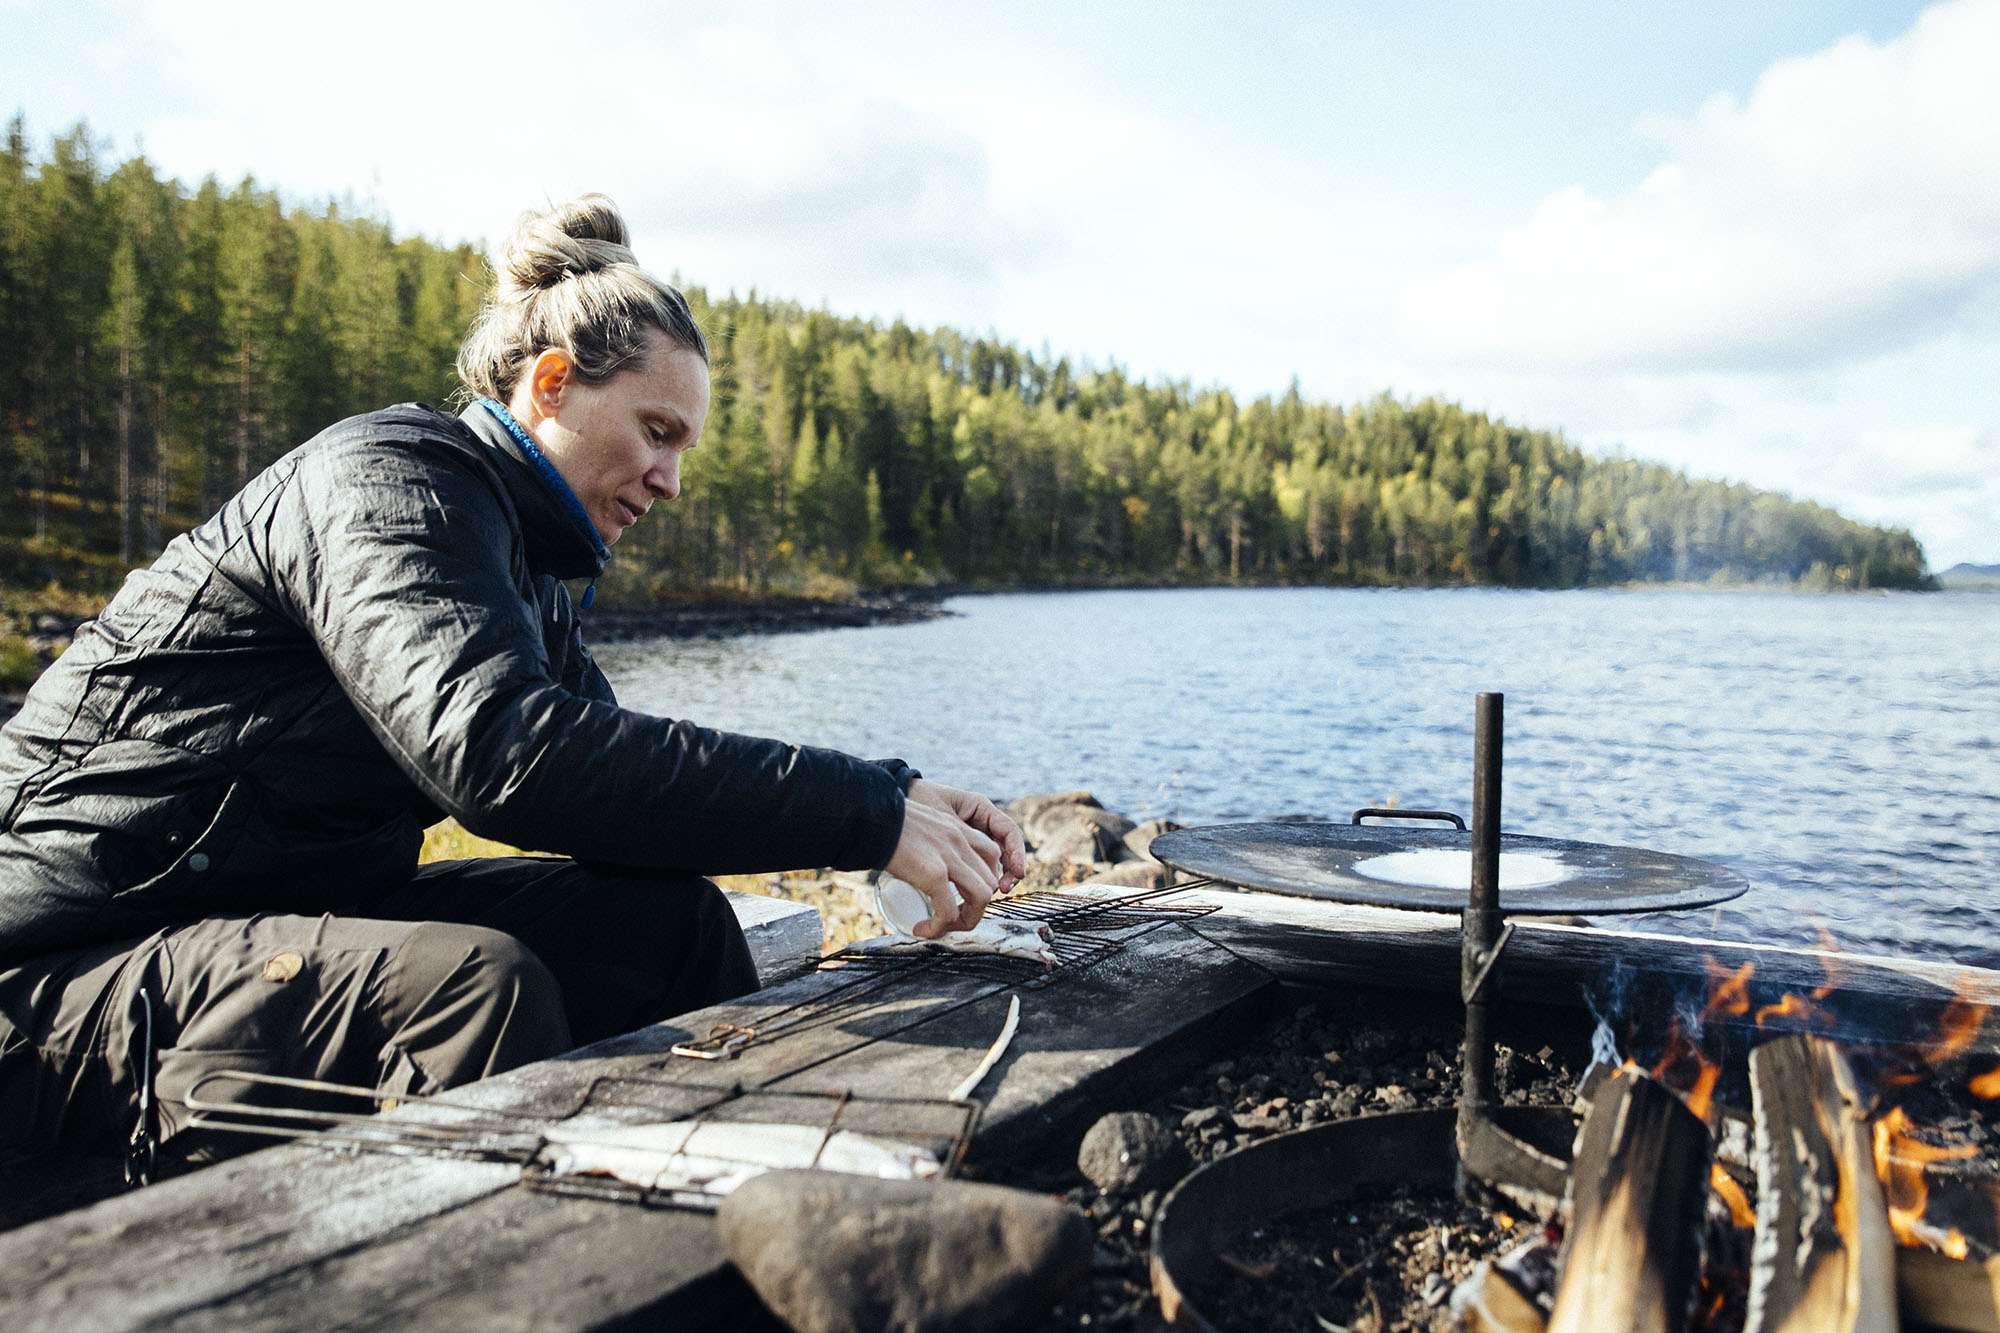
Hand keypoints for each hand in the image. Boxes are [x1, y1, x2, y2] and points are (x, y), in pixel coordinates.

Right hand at [885, 797, 1003, 937]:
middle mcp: (959, 841)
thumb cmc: (881, 822)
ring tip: (944, 927)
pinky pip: (948, 911)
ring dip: (967, 919)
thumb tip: (916, 863)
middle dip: (976, 905)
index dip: (984, 879)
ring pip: (982, 897)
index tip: (963, 895)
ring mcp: (949, 857)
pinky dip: (938, 927)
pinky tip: (922, 929)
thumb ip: (926, 842)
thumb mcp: (916, 825)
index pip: (991, 854)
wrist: (868, 817)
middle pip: (991, 880)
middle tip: (952, 916)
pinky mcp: (934, 874)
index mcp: (956, 828)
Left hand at [907, 780, 1027, 895]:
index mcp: (980, 807)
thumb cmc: (916, 800)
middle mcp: (980, 823)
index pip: (1010, 832)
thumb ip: (958, 834)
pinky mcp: (958, 850)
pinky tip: (969, 895)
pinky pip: (975, 867)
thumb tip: (975, 855)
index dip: (1017, 854)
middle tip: (1003, 890)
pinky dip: (977, 881)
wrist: (892, 803)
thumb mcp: (939, 816)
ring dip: (994, 880)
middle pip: (1006, 852)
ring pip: (993, 863)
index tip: (1017, 873)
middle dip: (1008, 873)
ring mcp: (971, 837)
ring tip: (986, 897)